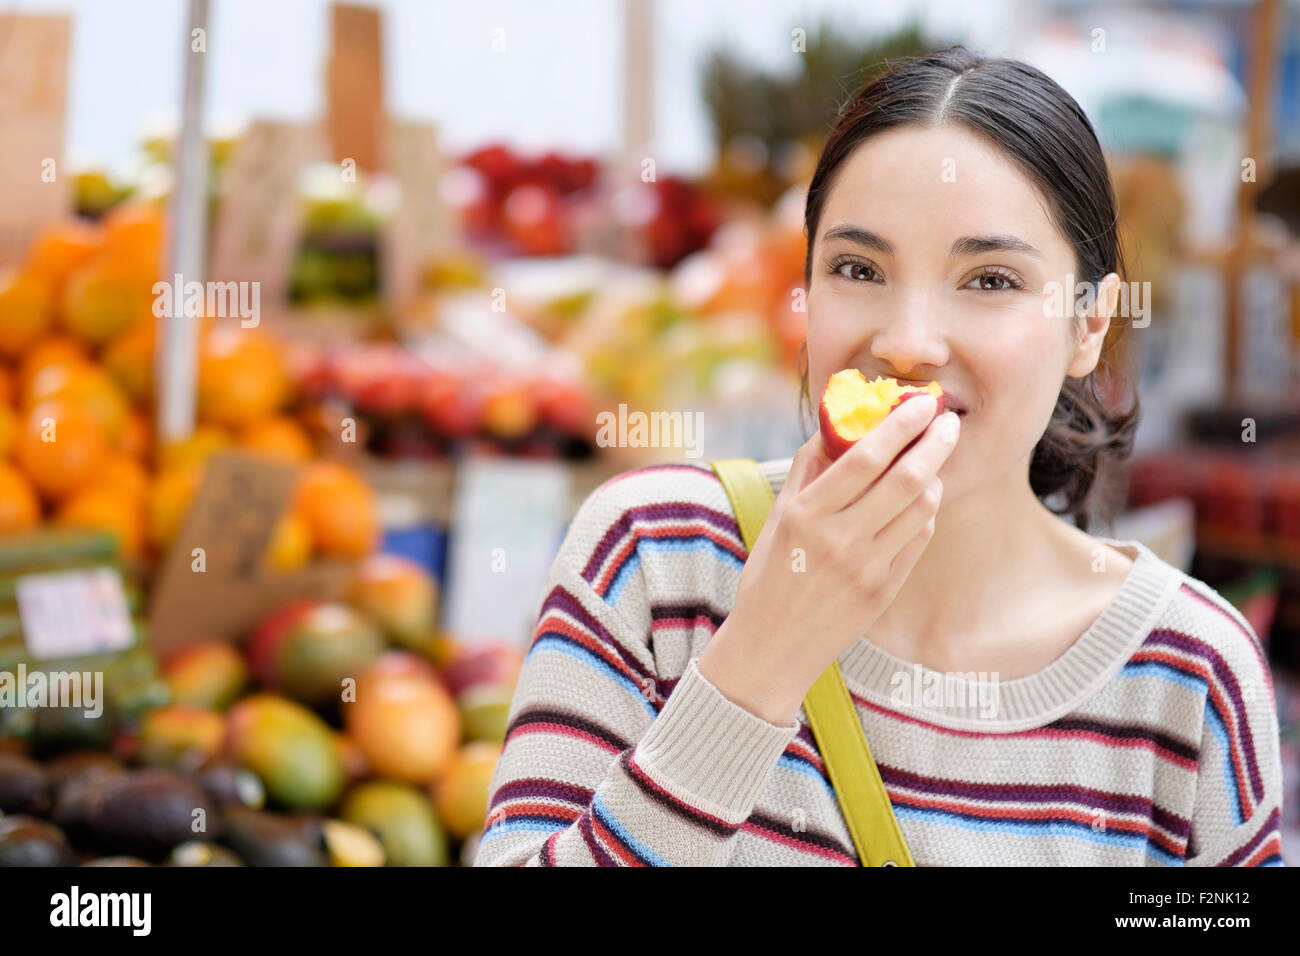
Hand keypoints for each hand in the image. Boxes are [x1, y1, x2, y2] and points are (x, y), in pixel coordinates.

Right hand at [698, 395, 959, 724]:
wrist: (772, 647)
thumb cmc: (770, 574)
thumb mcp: (777, 517)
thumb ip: (808, 468)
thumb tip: (840, 423)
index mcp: (805, 515)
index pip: (864, 458)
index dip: (898, 425)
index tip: (920, 402)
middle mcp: (838, 540)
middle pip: (904, 479)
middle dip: (934, 444)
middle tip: (948, 422)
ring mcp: (865, 568)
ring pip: (920, 509)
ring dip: (934, 478)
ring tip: (933, 463)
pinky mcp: (884, 590)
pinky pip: (919, 540)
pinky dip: (926, 513)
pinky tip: (921, 501)